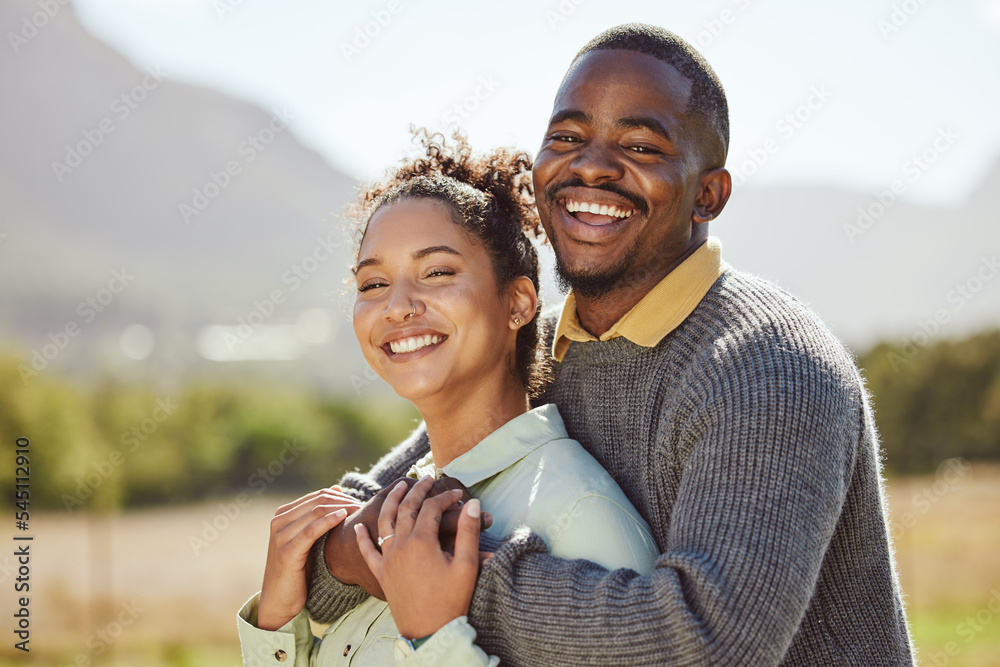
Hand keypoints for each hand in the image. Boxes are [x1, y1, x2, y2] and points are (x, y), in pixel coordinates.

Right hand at [257, 487, 357, 630]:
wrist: (278, 601)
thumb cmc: (297, 570)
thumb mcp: (306, 539)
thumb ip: (317, 516)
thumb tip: (337, 488)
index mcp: (283, 514)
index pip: (317, 496)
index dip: (341, 497)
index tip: (360, 503)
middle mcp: (278, 521)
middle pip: (318, 501)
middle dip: (344, 501)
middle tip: (363, 507)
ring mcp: (280, 535)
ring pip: (316, 512)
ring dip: (341, 509)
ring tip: (358, 511)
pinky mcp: (286, 551)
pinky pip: (311, 530)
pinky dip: (329, 521)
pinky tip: (343, 517)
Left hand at [323, 477, 491, 598]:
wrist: (430, 633)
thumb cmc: (452, 601)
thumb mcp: (467, 566)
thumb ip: (469, 531)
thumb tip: (473, 503)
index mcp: (421, 542)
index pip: (432, 507)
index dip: (446, 497)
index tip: (459, 495)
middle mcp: (401, 546)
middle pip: (407, 508)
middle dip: (417, 490)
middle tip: (425, 479)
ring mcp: (388, 560)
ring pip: (385, 522)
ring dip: (392, 501)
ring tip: (399, 486)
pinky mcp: (382, 574)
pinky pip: (368, 552)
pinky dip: (362, 538)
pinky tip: (358, 526)